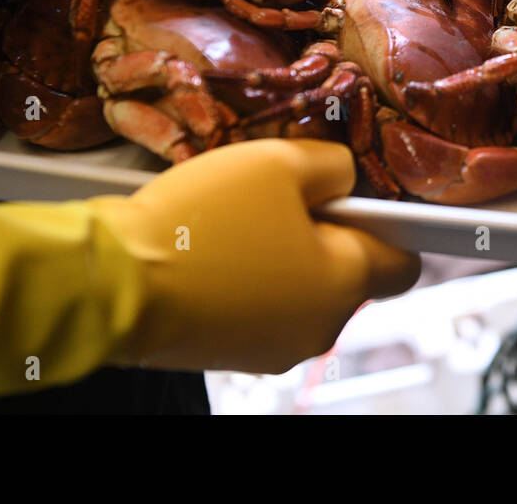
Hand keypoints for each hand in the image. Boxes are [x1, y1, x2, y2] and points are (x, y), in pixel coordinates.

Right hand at [89, 139, 419, 373]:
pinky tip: (212, 248)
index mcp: (345, 283)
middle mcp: (319, 327)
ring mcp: (274, 348)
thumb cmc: (199, 223)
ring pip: (299, 289)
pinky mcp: (231, 353)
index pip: (403, 261)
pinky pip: (258, 306)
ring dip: (281, 254)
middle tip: (280, 196)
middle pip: (346, 272)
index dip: (390, 223)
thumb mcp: (278, 163)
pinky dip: (246, 278)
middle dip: (322, 232)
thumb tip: (343, 178)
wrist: (112, 283)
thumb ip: (331, 166)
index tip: (364, 198)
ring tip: (237, 220)